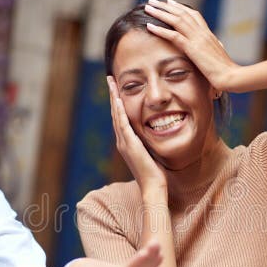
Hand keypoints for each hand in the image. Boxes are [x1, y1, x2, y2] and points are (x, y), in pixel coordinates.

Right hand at [107, 76, 166, 194]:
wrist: (153, 187)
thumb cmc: (156, 174)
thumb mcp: (152, 152)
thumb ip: (149, 142)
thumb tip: (156, 132)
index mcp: (127, 142)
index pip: (121, 118)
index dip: (118, 102)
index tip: (117, 88)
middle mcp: (122, 141)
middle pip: (115, 113)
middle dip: (113, 95)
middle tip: (110, 79)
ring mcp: (124, 143)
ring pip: (116, 115)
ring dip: (114, 98)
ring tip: (111, 83)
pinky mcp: (130, 145)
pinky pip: (123, 124)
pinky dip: (119, 111)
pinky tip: (118, 99)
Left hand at [143, 0, 238, 91]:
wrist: (232, 77)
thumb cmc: (227, 72)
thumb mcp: (220, 58)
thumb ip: (216, 50)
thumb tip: (218, 46)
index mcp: (209, 35)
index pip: (194, 15)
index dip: (181, 7)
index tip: (169, 2)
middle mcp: (203, 33)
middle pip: (182, 13)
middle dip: (166, 6)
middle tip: (152, 1)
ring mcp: (198, 39)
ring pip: (176, 20)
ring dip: (160, 13)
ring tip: (148, 7)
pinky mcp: (193, 49)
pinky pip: (174, 35)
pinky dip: (160, 30)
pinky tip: (149, 26)